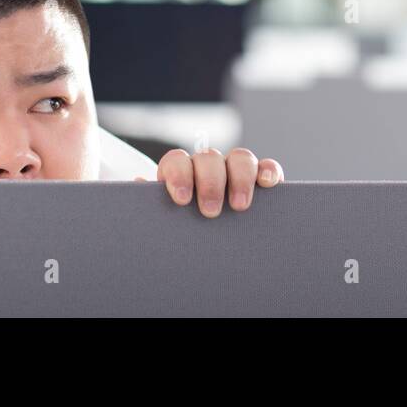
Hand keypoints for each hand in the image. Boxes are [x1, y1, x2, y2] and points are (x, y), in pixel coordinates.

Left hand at [139, 147, 283, 217]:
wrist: (206, 249)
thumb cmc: (180, 231)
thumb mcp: (163, 222)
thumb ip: (150, 204)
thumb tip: (137, 182)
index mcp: (180, 173)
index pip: (177, 160)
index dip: (179, 175)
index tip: (181, 199)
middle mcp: (207, 167)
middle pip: (209, 158)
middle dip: (210, 182)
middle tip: (210, 211)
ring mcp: (235, 170)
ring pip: (240, 157)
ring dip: (240, 178)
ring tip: (239, 206)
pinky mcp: (260, 179)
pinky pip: (266, 166)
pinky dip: (269, 171)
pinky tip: (268, 183)